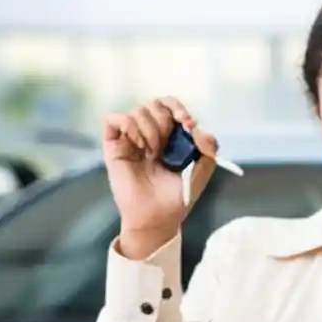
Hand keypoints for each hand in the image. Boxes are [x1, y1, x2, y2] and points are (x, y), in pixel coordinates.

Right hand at [102, 96, 218, 258]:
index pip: (169, 105)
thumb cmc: (178, 197)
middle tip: (167, 145)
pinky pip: (114, 119)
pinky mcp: (113, 146)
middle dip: (165, 121)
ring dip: (150, 129)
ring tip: (153, 152)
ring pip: (137, 111)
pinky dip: (129, 126)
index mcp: (168, 136)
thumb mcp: (202, 170)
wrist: (158, 217)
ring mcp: (130, 139)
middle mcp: (148, 133)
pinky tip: (139, 145)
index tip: (186, 123)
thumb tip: (197, 127)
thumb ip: (208, 147)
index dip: (177, 108)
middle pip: (154, 104)